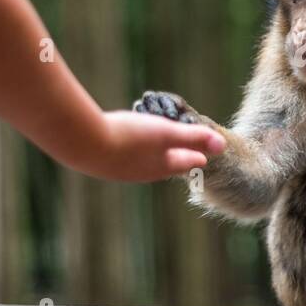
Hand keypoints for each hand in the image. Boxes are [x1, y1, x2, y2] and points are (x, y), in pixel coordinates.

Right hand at [81, 110, 225, 182]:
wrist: (83, 144)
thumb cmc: (128, 137)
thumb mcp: (166, 132)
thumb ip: (194, 137)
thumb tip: (222, 145)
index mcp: (162, 165)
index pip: (186, 163)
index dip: (197, 157)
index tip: (205, 157)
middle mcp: (143, 172)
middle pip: (165, 165)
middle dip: (176, 160)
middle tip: (185, 158)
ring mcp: (121, 170)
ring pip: (142, 163)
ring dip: (151, 157)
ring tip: (155, 152)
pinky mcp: (103, 163)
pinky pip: (122, 158)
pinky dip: (130, 152)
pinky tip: (122, 146)